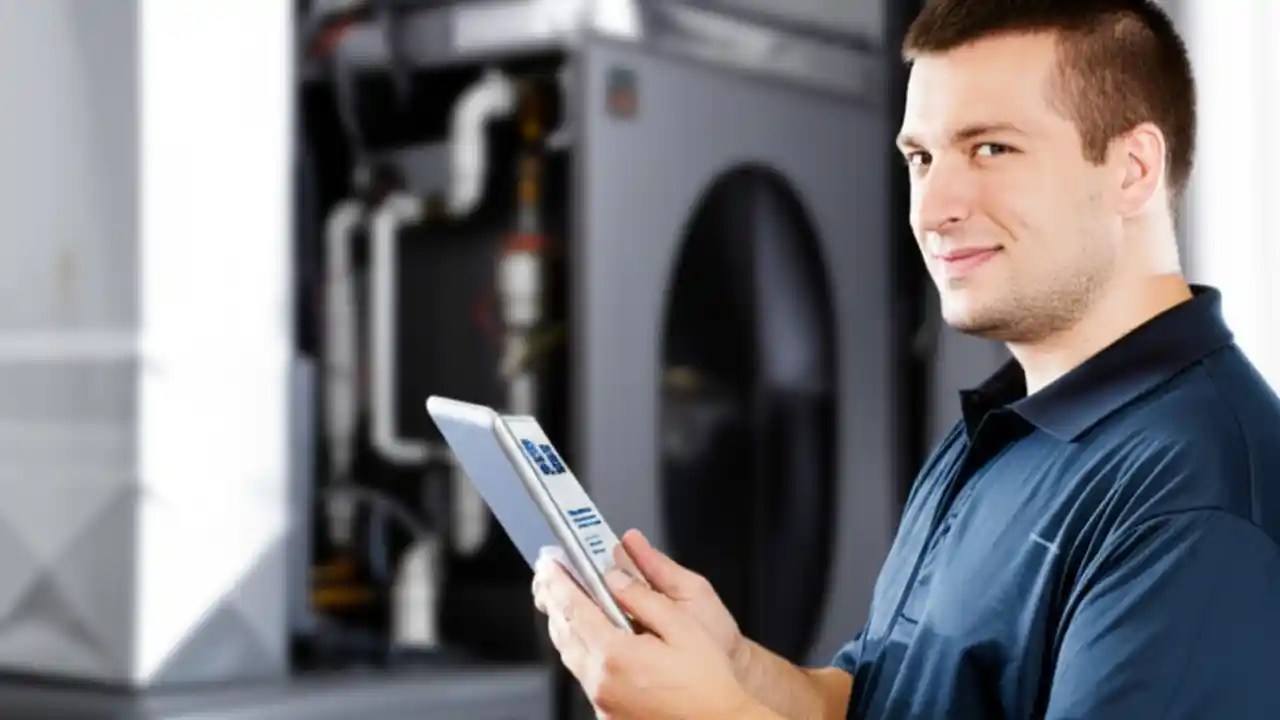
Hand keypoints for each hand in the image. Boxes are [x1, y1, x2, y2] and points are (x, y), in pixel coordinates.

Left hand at [532, 552, 755, 719]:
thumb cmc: (709, 683)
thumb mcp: (683, 627)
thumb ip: (644, 598)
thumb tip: (615, 579)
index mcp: (616, 655)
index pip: (574, 609)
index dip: (558, 583)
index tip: (550, 566)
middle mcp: (602, 682)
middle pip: (565, 633)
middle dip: (555, 602)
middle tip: (550, 579)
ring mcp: (603, 703)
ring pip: (571, 657)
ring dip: (566, 627)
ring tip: (564, 604)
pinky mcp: (609, 716)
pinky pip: (585, 677)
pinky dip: (581, 652)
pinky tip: (591, 640)